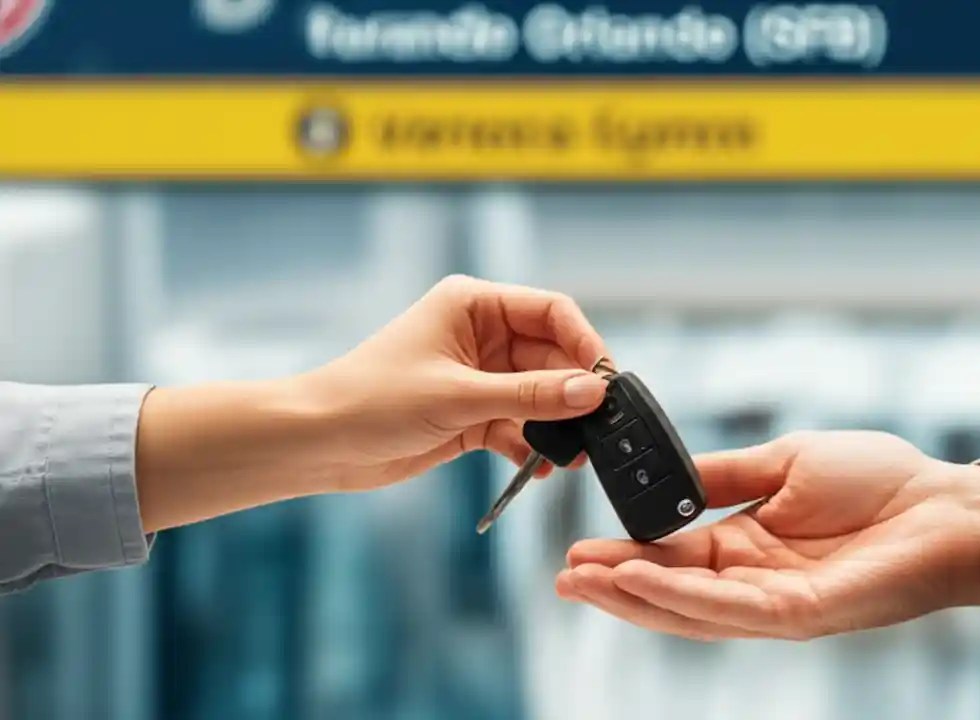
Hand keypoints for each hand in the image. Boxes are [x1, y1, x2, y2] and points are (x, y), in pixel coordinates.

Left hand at [297, 273, 609, 490]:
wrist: (319, 443)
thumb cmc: (371, 399)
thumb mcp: (459, 397)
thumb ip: (531, 396)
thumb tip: (593, 391)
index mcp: (474, 305)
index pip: (551, 311)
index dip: (585, 342)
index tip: (607, 380)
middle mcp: (481, 336)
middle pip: (551, 357)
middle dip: (574, 393)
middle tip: (599, 428)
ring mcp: (478, 376)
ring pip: (539, 396)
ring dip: (556, 425)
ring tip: (573, 456)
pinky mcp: (471, 414)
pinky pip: (519, 426)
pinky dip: (531, 446)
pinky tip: (540, 467)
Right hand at [557, 431, 979, 640]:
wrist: (951, 502)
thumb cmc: (882, 481)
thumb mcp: (785, 463)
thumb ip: (728, 477)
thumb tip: (674, 478)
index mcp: (751, 544)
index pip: (676, 560)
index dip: (628, 557)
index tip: (580, 548)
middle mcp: (758, 581)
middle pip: (674, 593)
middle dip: (617, 586)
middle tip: (563, 577)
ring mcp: (780, 603)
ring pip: (693, 610)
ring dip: (636, 599)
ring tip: (584, 584)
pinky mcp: (806, 613)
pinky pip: (733, 609)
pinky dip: (683, 598)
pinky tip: (643, 583)